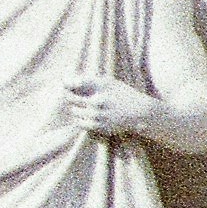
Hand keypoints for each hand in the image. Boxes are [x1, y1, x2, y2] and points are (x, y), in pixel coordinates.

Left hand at [59, 77, 173, 140]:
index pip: (75, 82)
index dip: (66, 82)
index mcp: (101, 86)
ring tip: (79, 106)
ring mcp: (99, 115)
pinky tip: (85, 116)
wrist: (142, 114)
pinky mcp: (100, 126)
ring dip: (74, 109)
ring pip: (74, 112)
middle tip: (70, 95)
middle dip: (68, 96)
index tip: (65, 83)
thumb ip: (90, 80)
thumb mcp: (110, 82)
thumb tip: (66, 81)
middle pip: (71, 98)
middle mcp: (98, 100)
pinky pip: (80, 123)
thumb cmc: (124, 95)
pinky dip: (79, 119)